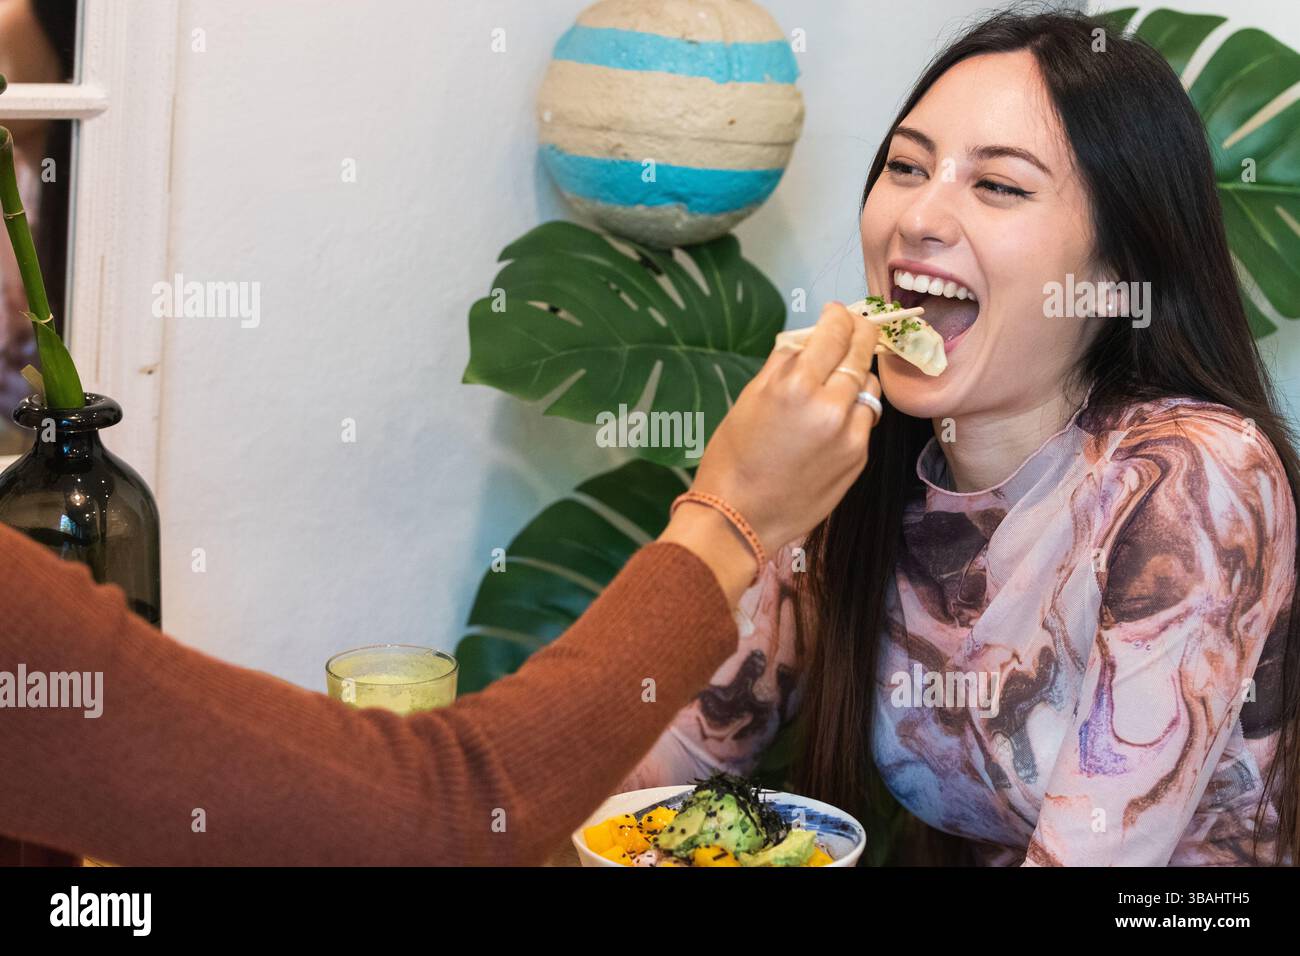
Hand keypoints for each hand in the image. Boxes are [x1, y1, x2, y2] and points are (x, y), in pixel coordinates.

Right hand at [659, 301, 880, 600]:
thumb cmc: (732, 456)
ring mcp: (850, 434)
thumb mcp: (749, 399)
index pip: (835, 333)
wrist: (740, 516)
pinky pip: (864, 420)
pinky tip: (833, 418)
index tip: (837, 312)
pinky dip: (854, 411)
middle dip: (861, 333)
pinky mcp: (858, 458)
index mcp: (796, 385)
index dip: (839, 316)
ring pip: (871, 388)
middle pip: (863, 353)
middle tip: (856, 326)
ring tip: (840, 379)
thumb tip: (805, 340)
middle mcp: (831, 405)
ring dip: (859, 377)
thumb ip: (782, 365)